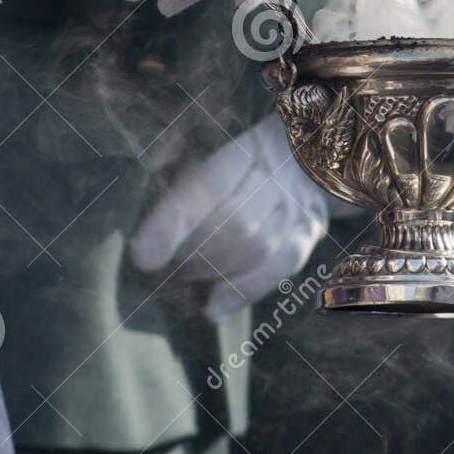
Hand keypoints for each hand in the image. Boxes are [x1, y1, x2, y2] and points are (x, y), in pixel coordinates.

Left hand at [129, 114, 333, 317]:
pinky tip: (213, 307)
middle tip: (162, 268)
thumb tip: (144, 236)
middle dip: (192, 254)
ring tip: (183, 277)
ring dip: (214, 271)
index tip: (142, 256)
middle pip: (236, 222)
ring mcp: (302, 203)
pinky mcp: (311, 231)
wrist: (305, 154)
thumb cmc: (239, 160)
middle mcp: (281, 172)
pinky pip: (283, 266)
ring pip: (259, 248)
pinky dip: (245, 290)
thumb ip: (177, 180)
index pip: (209, 185)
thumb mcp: (208, 151)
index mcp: (249, 146)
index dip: (175, 223)